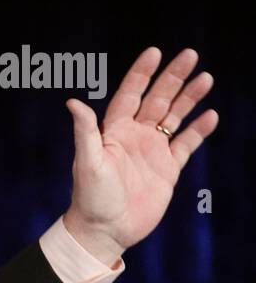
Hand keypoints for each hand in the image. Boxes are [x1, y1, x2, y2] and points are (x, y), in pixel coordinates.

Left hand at [62, 47, 218, 266]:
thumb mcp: (88, 162)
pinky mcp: (167, 169)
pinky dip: (198, 130)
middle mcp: (134, 137)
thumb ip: (85, 131)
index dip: (141, 74)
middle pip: (157, 100)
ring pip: (174, 117)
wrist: (106, 230)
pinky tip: (210, 115)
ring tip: (206, 78)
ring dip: (189, 98)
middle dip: (173, 77)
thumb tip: (72, 102)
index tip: (155, 52)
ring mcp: (152, 151)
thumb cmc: (91, 197)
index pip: (130, 94)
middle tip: (191, 55)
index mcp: (113, 131)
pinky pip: (186, 144)